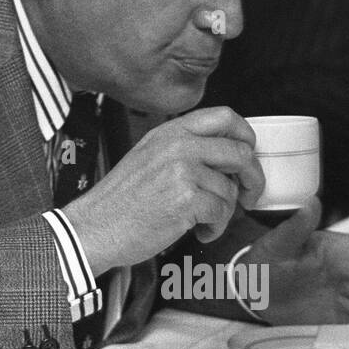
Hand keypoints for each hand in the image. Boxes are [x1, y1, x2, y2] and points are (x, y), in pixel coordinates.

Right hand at [64, 106, 264, 275]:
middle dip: (253, 178)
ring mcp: (182, 171)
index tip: (249, 154)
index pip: (224, 117)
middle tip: (249, 194)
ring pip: (231, 189)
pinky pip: (221, 213)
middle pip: (240, 152)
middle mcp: (177, 145)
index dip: (246, 136)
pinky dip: (215, 228)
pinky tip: (198, 231)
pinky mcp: (186, 199)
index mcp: (169, 132)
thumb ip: (184, 148)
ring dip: (224, 212)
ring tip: (203, 221)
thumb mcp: (148, 157)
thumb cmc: (120, 201)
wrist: (95, 226)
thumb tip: (226, 157)